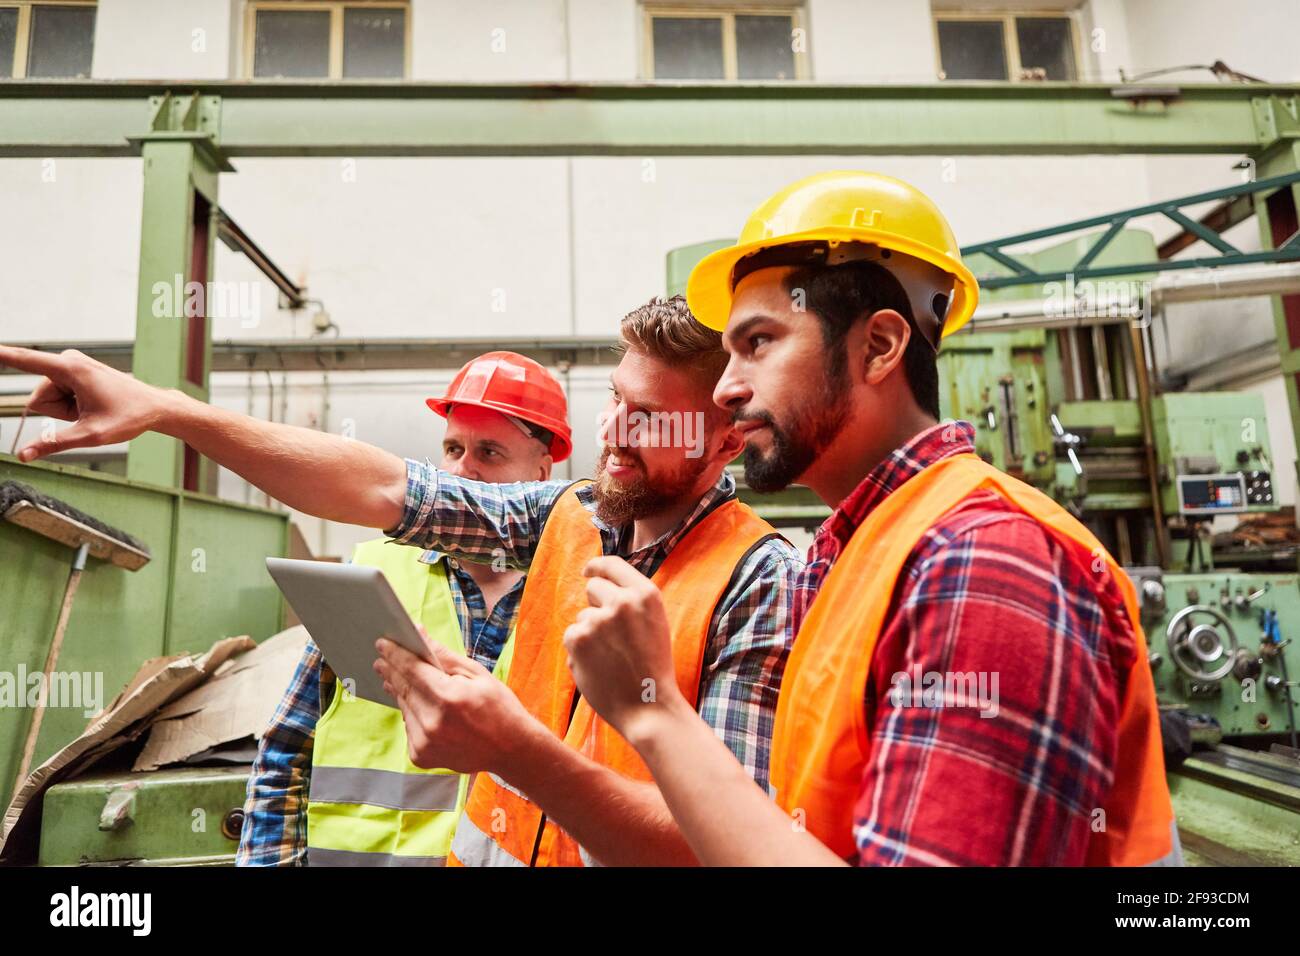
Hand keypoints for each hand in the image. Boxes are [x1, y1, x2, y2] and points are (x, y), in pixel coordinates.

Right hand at [0, 346, 174, 460]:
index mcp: (70, 369)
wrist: (154, 408)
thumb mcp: (90, 436)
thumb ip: (54, 443)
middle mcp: (68, 361)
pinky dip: (72, 407)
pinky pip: (58, 396)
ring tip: (93, 409)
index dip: (2, 355)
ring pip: (48, 400)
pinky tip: (93, 404)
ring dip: (67, 411)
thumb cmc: (128, 418)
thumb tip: (23, 455)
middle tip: (89, 414)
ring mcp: (71, 365)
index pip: (24, 360)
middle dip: (59, 413)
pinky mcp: (74, 371)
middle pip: (39, 399)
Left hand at [374, 636, 535, 774]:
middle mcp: (431, 723)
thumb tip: (420, 635)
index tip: (383, 643)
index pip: (411, 669)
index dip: (395, 654)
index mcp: (448, 698)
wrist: (511, 750)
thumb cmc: (499, 707)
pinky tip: (425, 709)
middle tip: (382, 659)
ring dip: (401, 692)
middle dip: (391, 671)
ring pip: (404, 707)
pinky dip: (413, 714)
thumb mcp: (477, 674)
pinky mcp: (420, 756)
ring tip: (400, 679)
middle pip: (402, 688)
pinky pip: (409, 726)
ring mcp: (424, 743)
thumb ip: (444, 656)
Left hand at [562, 556, 682, 741]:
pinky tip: (599, 667)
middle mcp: (623, 601)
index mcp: (646, 594)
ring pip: (582, 616)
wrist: (649, 706)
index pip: (613, 564)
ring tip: (612, 658)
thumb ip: (631, 601)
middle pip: (593, 587)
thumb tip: (597, 583)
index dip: (597, 566)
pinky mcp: (578, 639)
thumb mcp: (655, 623)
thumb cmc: (652, 668)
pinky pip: (571, 635)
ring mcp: (598, 620)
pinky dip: (580, 651)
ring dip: (590, 632)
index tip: (588, 571)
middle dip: (596, 605)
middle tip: (611, 634)